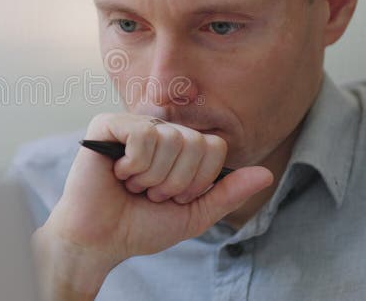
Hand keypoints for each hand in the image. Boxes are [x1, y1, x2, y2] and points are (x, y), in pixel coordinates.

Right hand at [36, 113, 272, 297]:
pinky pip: (143, 134)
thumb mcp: (193, 215)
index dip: (199, 180)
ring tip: (132, 185)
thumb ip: (226, 194)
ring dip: (153, 177)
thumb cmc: (139, 226)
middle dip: (176, 181)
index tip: (175, 197)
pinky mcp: (107, 124)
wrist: (99, 240)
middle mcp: (157, 130)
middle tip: (150, 193)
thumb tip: (266, 174)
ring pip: (170, 139)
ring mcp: (133, 124)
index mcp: (177, 148)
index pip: (214, 147)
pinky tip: (118, 173)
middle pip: (195, 142)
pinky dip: (135, 165)